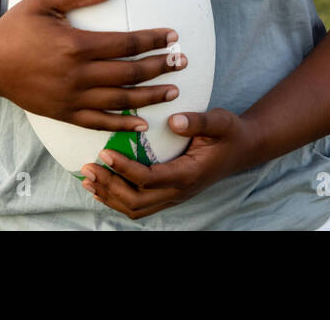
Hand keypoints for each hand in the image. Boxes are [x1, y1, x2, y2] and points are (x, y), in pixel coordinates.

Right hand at [0, 0, 186, 133]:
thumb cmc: (16, 25)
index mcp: (75, 44)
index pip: (126, 43)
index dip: (152, 40)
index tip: (172, 35)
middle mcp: (76, 74)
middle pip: (129, 72)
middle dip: (160, 67)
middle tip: (183, 61)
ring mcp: (70, 97)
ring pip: (120, 100)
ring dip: (150, 97)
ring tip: (174, 91)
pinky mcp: (63, 113)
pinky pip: (98, 123)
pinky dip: (122, 125)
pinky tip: (142, 123)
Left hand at [79, 109, 260, 219]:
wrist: (242, 149)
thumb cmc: (229, 132)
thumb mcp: (220, 121)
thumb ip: (198, 122)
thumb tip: (173, 121)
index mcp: (188, 174)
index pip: (149, 179)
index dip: (124, 168)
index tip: (104, 152)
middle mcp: (179, 191)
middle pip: (136, 201)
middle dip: (109, 186)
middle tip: (87, 168)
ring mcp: (174, 196)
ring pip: (135, 208)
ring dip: (109, 196)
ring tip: (88, 179)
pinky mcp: (170, 195)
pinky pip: (140, 206)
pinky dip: (118, 200)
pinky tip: (102, 187)